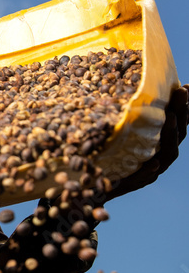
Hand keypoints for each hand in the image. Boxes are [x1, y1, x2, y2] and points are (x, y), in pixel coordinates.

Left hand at [105, 84, 187, 199]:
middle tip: (181, 92)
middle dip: (181, 113)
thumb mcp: (119, 132)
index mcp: (159, 142)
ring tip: (171, 117)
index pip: (177, 122)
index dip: (184, 107)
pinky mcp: (134, 184)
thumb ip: (129, 116)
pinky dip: (150, 170)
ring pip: (167, 154)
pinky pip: (144, 177)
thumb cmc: (109, 154)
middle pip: (177, 134)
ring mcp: (150, 171)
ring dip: (170, 135)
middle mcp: (160, 156)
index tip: (187, 86)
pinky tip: (155, 162)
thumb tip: (129, 85)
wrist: (93, 186)